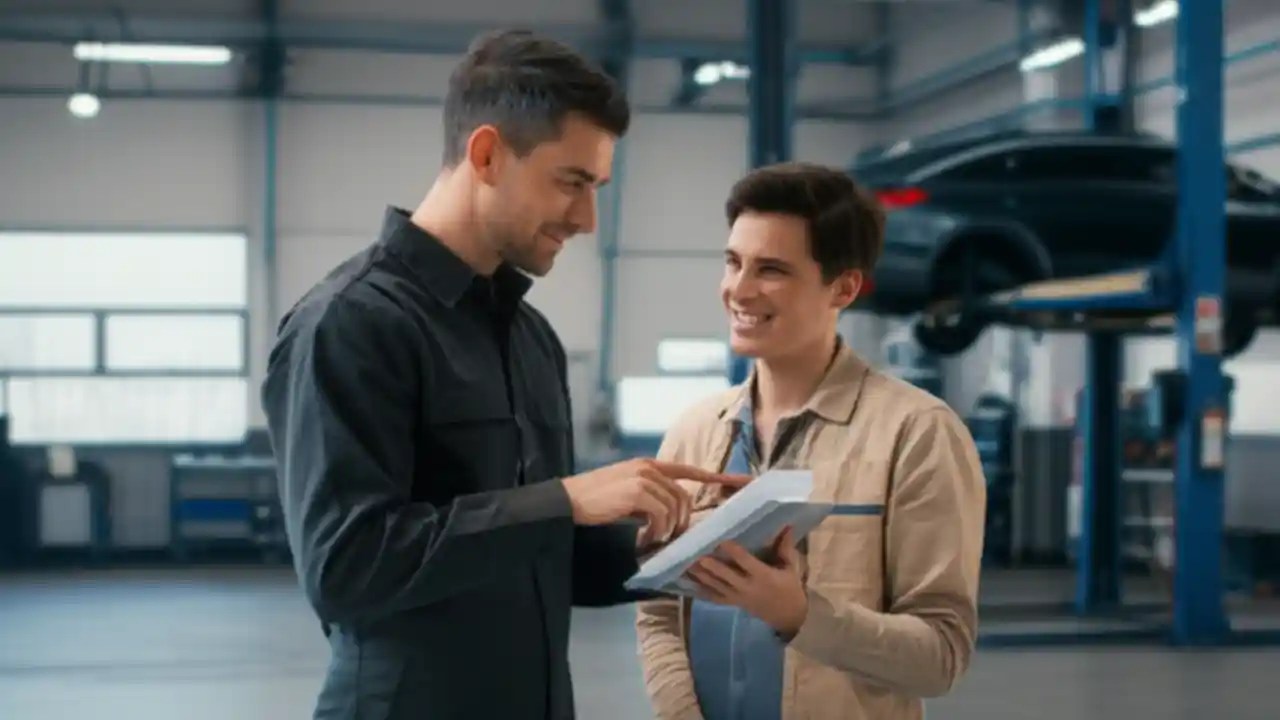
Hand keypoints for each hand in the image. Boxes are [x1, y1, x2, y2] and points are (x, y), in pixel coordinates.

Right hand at [561, 459, 750, 547]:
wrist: (568, 502)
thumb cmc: (594, 502)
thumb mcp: (625, 496)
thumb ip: (648, 498)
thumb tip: (667, 517)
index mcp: (648, 466)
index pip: (689, 470)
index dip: (716, 477)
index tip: (741, 482)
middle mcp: (649, 467)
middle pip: (684, 496)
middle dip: (682, 521)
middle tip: (668, 538)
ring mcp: (643, 477)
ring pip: (675, 507)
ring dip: (667, 529)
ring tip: (651, 540)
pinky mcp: (636, 490)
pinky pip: (661, 515)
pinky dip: (657, 531)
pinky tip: (644, 539)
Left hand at [685, 527, 807, 636]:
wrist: (787, 617)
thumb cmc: (790, 588)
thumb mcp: (790, 568)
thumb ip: (785, 547)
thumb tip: (787, 525)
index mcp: (763, 576)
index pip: (745, 562)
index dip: (733, 551)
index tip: (720, 539)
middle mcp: (748, 587)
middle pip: (726, 575)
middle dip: (711, 565)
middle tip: (696, 553)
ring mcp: (738, 597)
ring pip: (716, 586)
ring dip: (701, 575)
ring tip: (686, 564)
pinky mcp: (732, 603)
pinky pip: (714, 597)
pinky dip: (700, 590)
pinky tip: (687, 582)